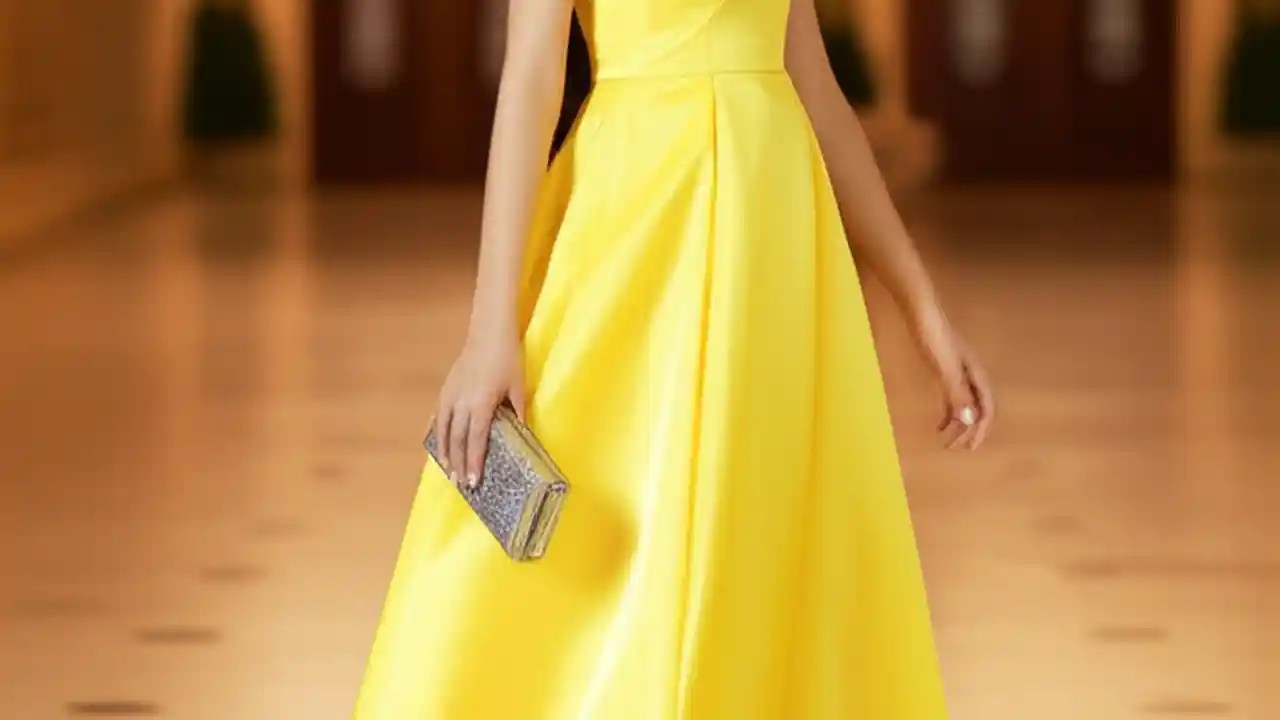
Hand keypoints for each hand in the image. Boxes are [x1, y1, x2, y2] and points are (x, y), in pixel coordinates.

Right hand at [434, 325, 525, 489]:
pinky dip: (436, 430)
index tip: (473, 481)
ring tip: (445, 469)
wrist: (489, 331)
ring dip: (444, 451)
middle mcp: (462, 402)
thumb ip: (518, 412)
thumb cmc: (508, 358)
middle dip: (458, 463)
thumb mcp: (518, 387)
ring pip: (443, 429)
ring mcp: (451, 394)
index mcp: (481, 404)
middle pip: (457, 439)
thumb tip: (523, 434)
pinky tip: (435, 440)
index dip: (473, 462)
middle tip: (459, 484)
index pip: (475, 440)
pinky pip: (438, 414)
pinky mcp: (446, 387)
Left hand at [909, 309, 994, 449]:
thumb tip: (969, 420)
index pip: (986, 410)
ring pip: (964, 406)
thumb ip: (957, 393)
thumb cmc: (934, 338)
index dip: (980, 430)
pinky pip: (950, 398)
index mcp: (977, 377)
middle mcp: (971, 377)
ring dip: (958, 425)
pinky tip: (938, 425)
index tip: (970, 448)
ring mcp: (958, 374)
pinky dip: (947, 413)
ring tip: (947, 442)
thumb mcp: (945, 368)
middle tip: (955, 449)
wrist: (920, 314)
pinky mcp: (943, 372)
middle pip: (977, 410)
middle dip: (969, 431)